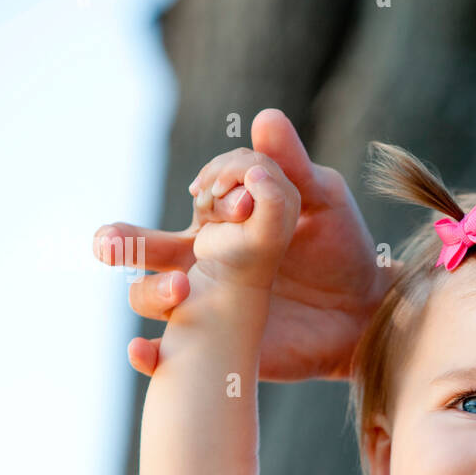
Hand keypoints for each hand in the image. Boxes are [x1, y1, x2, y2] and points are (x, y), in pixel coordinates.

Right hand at [93, 109, 396, 379]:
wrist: (365, 314)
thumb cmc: (342, 250)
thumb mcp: (323, 202)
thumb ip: (292, 167)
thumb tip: (264, 119)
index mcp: (226, 221)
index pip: (202, 198)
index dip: (214, 191)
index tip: (241, 198)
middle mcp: (205, 262)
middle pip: (148, 248)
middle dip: (121, 240)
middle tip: (110, 242)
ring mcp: (207, 304)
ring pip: (151, 298)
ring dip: (151, 292)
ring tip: (180, 289)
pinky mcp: (217, 346)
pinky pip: (169, 355)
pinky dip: (146, 355)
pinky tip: (144, 351)